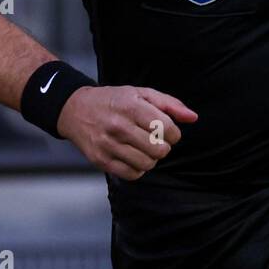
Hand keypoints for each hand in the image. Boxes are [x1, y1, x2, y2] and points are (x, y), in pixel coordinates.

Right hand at [57, 85, 198, 180]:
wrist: (75, 110)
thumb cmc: (114, 101)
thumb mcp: (142, 94)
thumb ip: (170, 104)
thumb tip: (193, 118)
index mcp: (132, 107)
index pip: (167, 128)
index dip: (174, 134)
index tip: (168, 132)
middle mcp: (119, 126)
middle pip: (159, 149)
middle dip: (163, 147)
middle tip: (156, 141)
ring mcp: (108, 145)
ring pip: (147, 164)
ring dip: (152, 159)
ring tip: (145, 149)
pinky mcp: (100, 160)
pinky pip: (131, 174)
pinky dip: (138, 169)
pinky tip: (134, 157)